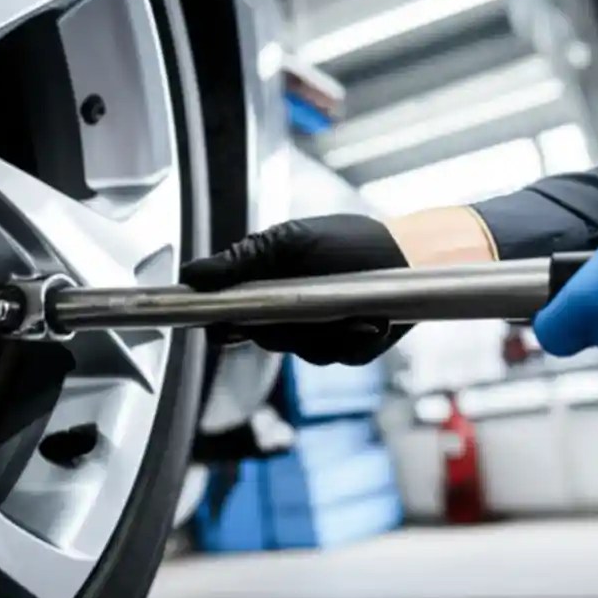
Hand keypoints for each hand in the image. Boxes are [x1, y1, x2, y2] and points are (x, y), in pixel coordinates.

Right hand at [181, 214, 408, 364]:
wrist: (405, 254)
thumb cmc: (347, 241)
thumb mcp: (288, 241)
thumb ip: (241, 260)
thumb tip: (192, 274)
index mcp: (265, 288)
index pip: (227, 316)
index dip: (222, 323)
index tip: (223, 325)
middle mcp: (287, 315)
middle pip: (264, 339)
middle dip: (285, 327)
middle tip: (303, 306)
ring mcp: (318, 335)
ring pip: (303, 352)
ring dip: (328, 332)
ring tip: (354, 309)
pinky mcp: (348, 349)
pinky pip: (339, 357)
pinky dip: (356, 340)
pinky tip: (371, 321)